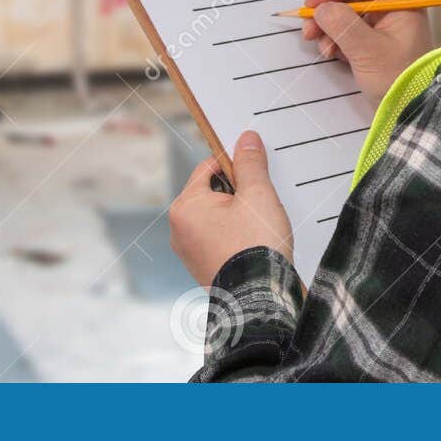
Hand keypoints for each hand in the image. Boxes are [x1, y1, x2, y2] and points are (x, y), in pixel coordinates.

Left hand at [169, 130, 292, 288]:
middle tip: (260, 200)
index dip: (233, 162)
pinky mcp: (203, 267)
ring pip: (216, 217)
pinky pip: (218, 239)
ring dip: (237, 214)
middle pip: (211, 192)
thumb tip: (246, 140)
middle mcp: (179, 228)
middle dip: (237, 192)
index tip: (253, 164)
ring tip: (260, 224)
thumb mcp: (257, 195)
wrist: (259, 300)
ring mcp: (189, 251)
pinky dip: (235, 235)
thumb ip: (250, 164)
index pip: (208, 167)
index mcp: (185, 206)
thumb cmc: (254, 248)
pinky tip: (254, 241)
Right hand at [302, 0, 433, 100]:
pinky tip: (333, 54)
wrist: (413, 114)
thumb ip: (342, 24)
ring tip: (325, 49)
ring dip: (329, 29)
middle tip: (309, 30)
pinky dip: (336, 40)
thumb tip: (321, 9)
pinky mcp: (375, 44)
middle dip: (328, 12)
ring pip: (346, 15)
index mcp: (400, 2)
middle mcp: (392, 9)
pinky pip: (348, 32)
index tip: (314, 7)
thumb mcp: (368, 51)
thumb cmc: (400, 81)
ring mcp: (383, 27)